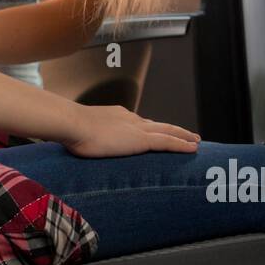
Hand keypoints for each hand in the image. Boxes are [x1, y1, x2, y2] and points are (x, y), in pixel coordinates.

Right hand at [62, 104, 200, 158]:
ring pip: (168, 131)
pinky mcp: (142, 139)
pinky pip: (168, 141)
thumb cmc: (69, 130)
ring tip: (195, 141)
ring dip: (183, 136)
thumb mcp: (79, 134)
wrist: (72, 123)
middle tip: (187, 134)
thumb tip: (77, 146)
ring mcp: (136, 128)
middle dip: (173, 130)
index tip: (157, 132)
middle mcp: (129, 119)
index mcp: (115, 116)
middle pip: (157, 124)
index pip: (138, 123)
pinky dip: (182, 144)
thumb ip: (84, 138)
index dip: (151, 128)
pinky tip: (193, 148)